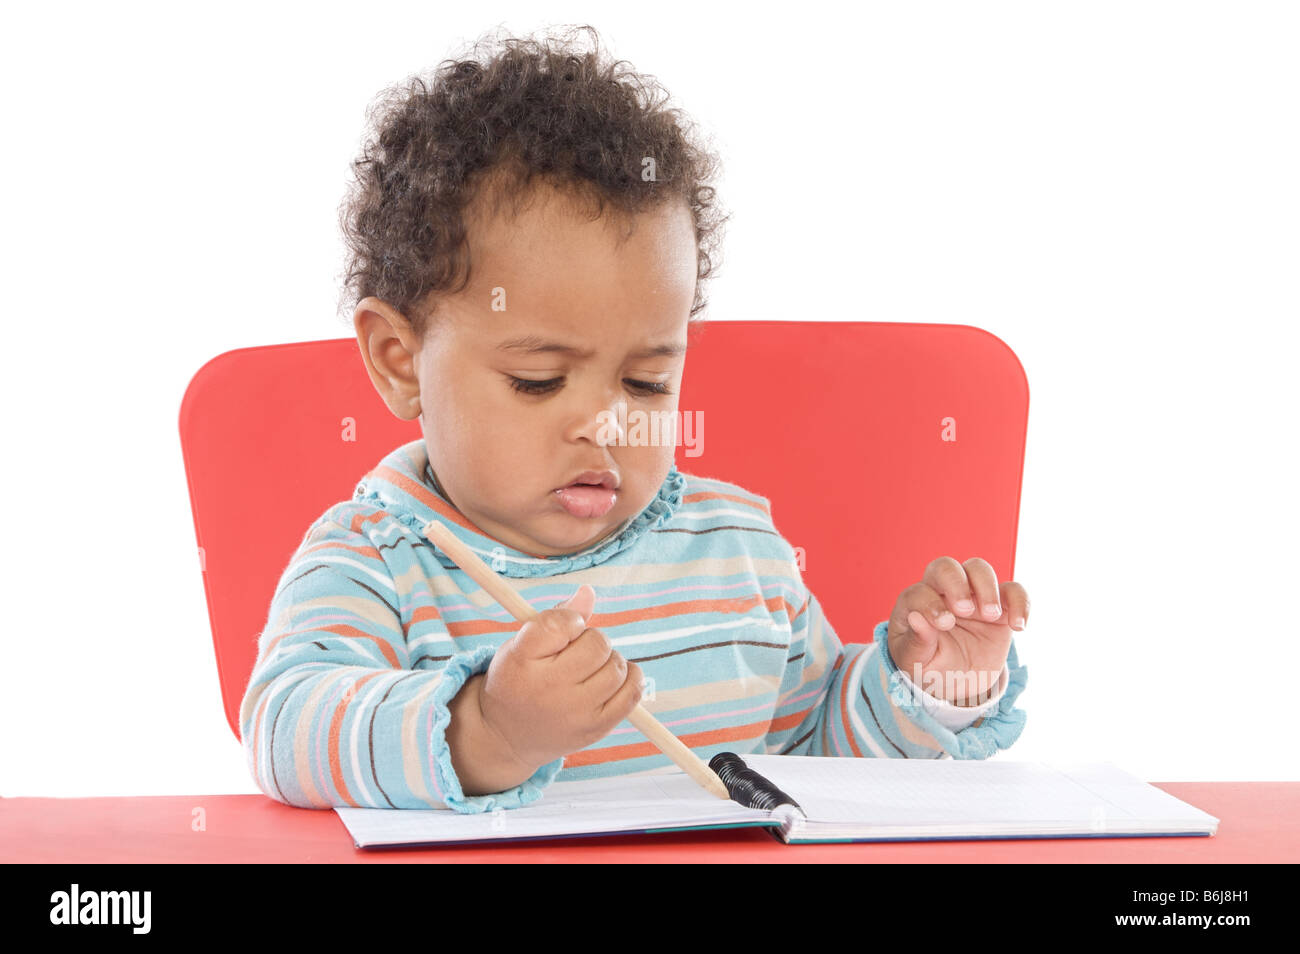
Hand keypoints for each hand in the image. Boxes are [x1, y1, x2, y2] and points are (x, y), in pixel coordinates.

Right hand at [477, 584, 644, 772]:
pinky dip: (630, 678)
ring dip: (610, 659)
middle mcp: (547, 688)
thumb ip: (555, 617)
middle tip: (577, 653)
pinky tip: (613, 678)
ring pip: (617, 666)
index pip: (562, 622)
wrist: (507, 736)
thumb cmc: (518, 680)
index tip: (566, 631)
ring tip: (591, 668)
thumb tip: (588, 592)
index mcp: (521, 659)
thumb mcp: (522, 645)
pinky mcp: (595, 729)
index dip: (572, 620)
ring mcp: (574, 712)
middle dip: (593, 640)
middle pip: (597, 643)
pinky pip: (632, 693)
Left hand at [887, 557, 1028, 705]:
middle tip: (965, 610)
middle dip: (956, 583)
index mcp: (916, 604)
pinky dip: (1020, 602)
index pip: (919, 592)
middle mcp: (941, 593)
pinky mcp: (999, 608)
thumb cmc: (929, 668)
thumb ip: (916, 642)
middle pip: (946, 567)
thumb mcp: (916, 663)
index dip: (929, 604)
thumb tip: (916, 618)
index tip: (944, 625)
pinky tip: (1017, 626)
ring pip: (979, 569)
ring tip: (990, 615)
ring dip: (986, 587)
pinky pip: (1013, 591)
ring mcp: (971, 597)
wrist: (957, 683)